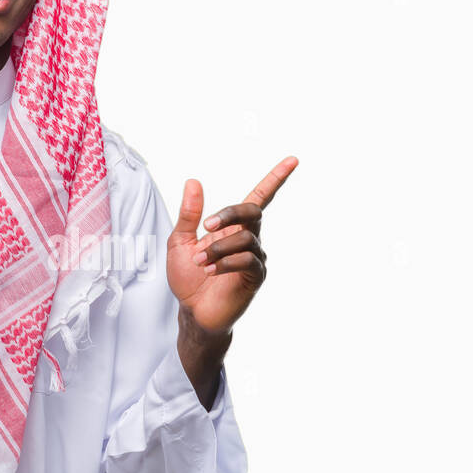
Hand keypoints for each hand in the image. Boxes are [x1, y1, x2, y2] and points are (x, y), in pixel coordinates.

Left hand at [168, 155, 298, 335]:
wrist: (193, 312)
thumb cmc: (188, 278)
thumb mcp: (180, 242)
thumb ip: (189, 214)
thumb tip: (193, 182)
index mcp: (232, 227)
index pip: (258, 197)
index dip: (275, 179)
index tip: (292, 161)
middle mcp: (248, 238)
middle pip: (254, 210)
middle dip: (230, 213)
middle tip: (207, 226)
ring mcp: (254, 258)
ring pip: (245, 238)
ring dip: (218, 248)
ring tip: (201, 262)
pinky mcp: (255, 277)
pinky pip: (247, 260)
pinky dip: (226, 262)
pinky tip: (211, 271)